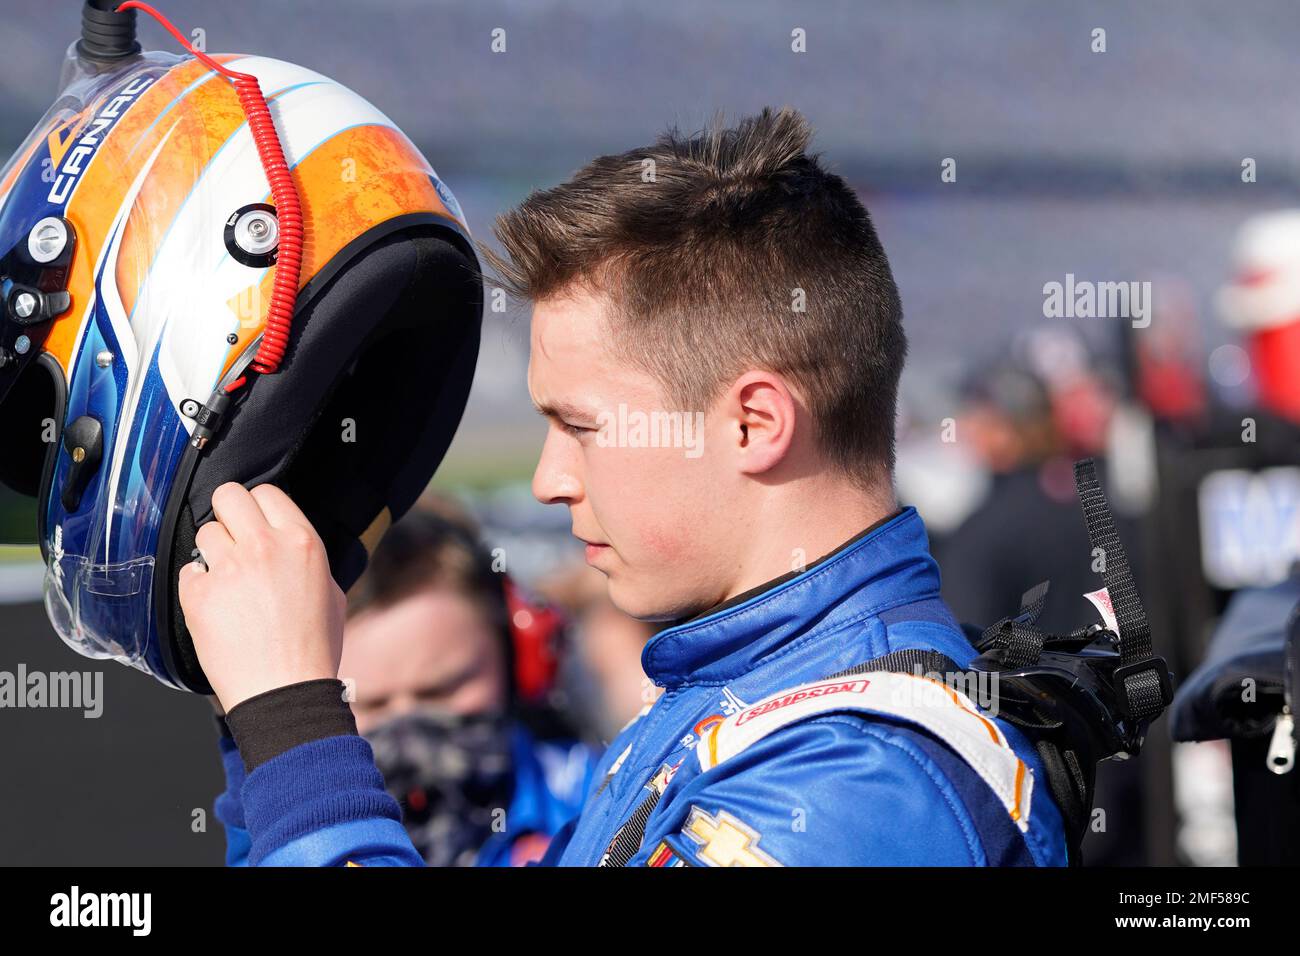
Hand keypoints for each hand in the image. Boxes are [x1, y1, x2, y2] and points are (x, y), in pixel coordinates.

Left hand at [178, 482, 345, 710]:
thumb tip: (289, 546)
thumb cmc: (314, 649)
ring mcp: (229, 569)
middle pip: (228, 496)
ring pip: (205, 532)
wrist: (286, 692)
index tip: (254, 523)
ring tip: (227, 582)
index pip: (267, 493)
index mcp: (302, 542)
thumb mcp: (331, 593)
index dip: (258, 507)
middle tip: (232, 540)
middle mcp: (265, 547)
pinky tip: (216, 607)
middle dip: (227, 515)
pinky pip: (188, 571)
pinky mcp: (199, 594)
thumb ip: (307, 560)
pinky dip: (198, 586)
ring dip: (213, 553)